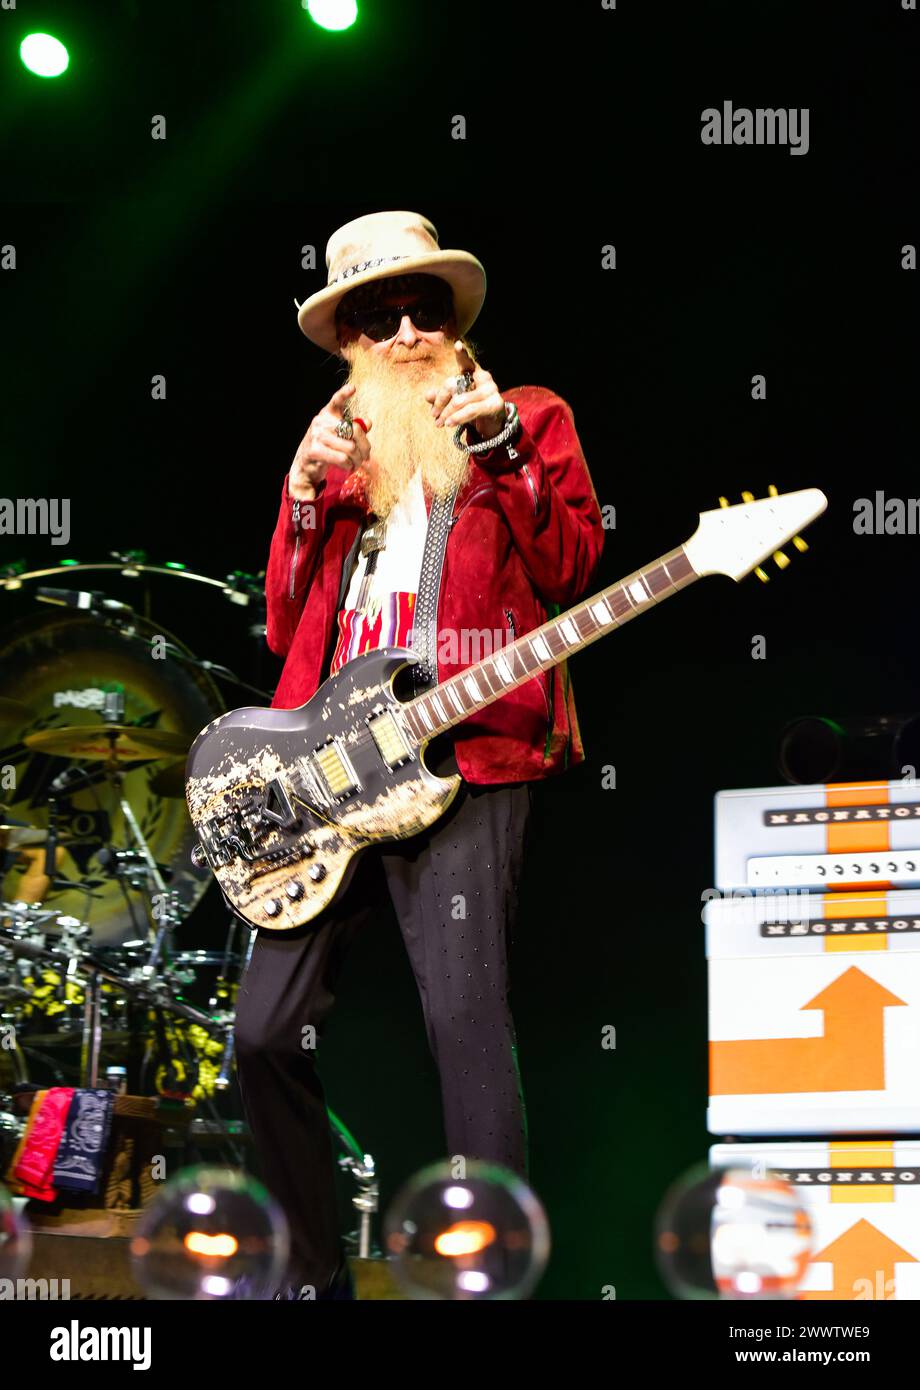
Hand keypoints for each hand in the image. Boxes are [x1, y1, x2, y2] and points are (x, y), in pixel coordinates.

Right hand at [289, 382, 372, 501]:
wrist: (306, 465)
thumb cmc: (326, 448)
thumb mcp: (340, 436)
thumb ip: (354, 429)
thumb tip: (368, 422)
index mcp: (327, 414)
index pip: (336, 401)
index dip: (344, 394)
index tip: (353, 388)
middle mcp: (321, 421)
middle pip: (354, 430)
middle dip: (365, 447)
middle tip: (366, 456)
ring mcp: (317, 435)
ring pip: (350, 448)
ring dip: (357, 459)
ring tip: (356, 464)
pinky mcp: (315, 450)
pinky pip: (342, 459)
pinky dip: (348, 465)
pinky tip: (347, 467)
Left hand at [426, 341, 505, 440]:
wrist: (493, 424)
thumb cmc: (472, 408)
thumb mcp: (455, 401)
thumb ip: (441, 397)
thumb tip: (427, 395)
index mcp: (474, 372)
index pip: (466, 362)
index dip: (462, 354)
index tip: (458, 345)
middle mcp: (484, 377)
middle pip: (454, 385)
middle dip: (440, 401)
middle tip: (433, 415)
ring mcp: (491, 390)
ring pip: (461, 400)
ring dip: (447, 413)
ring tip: (439, 423)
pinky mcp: (494, 404)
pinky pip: (471, 410)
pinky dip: (458, 418)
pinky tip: (449, 423)